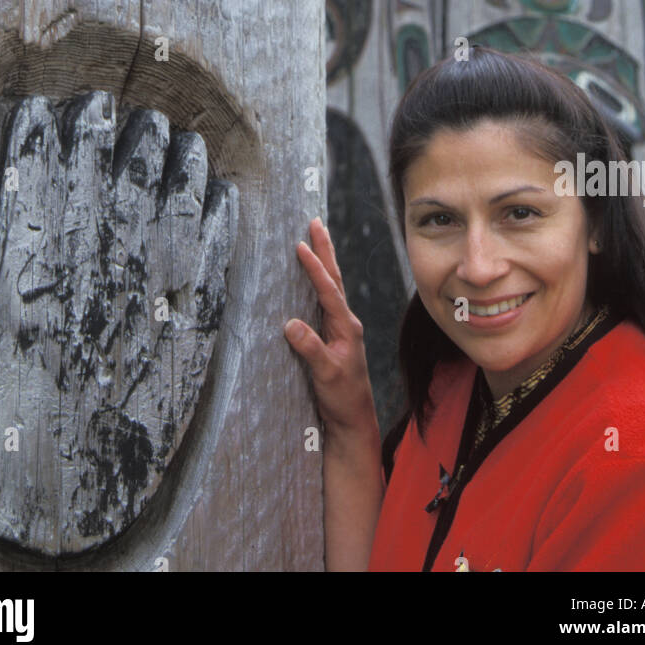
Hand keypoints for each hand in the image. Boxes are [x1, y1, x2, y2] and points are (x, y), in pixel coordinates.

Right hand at [284, 217, 377, 435]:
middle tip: (315, 223)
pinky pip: (325, 301)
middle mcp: (346, 323)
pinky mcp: (334, 337)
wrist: (353, 421)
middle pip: (334, 279)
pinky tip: (312, 279)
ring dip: (323, 262)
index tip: (301, 246)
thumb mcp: (326, 374)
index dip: (315, 268)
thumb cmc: (343, 398)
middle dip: (324, 250)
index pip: (329, 291)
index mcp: (347, 327)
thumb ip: (311, 349)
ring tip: (314, 239)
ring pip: (331, 288)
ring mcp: (341, 329)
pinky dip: (319, 283)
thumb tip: (290, 324)